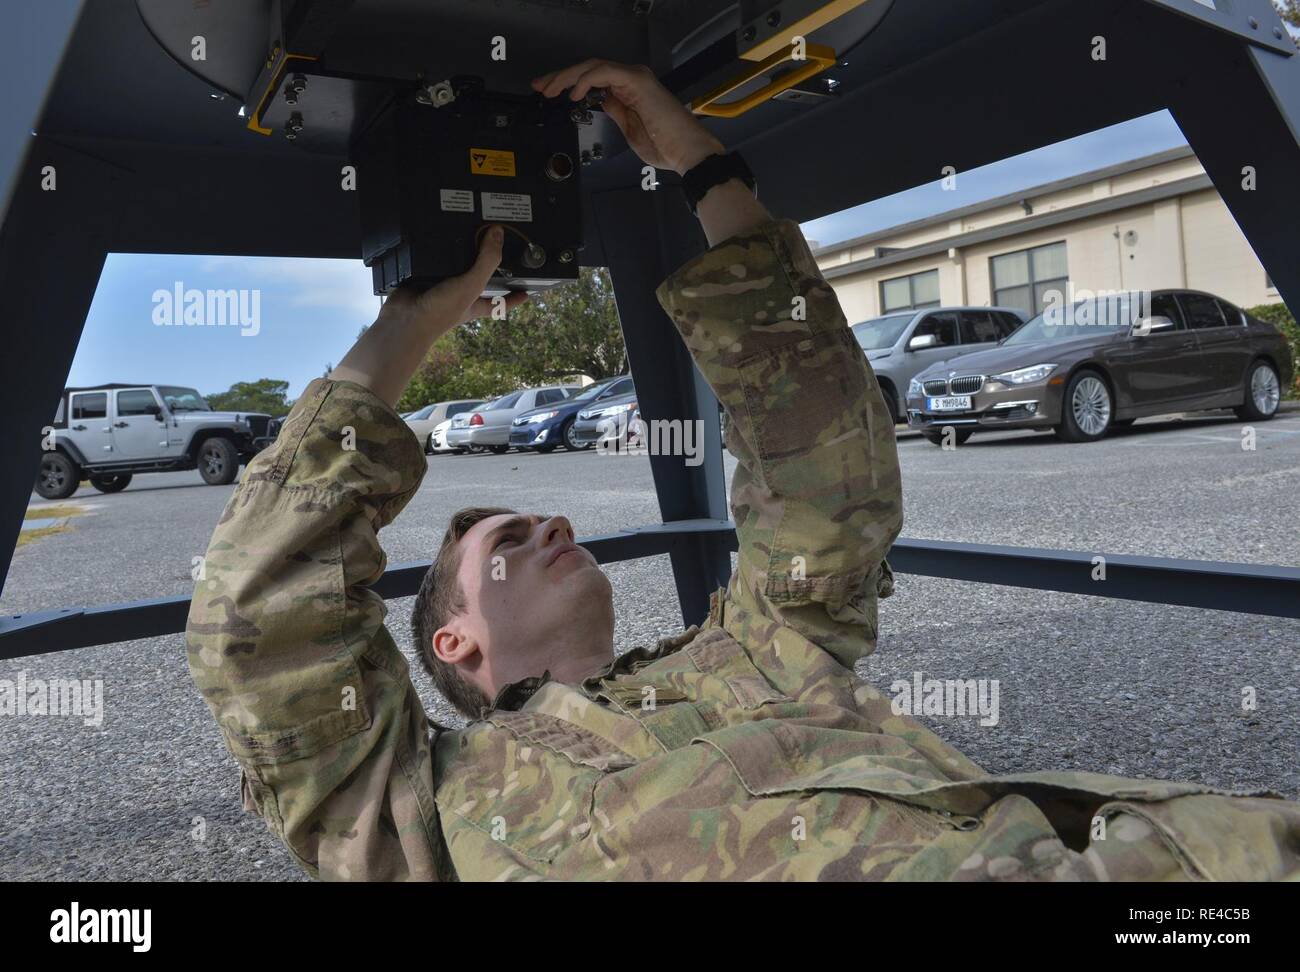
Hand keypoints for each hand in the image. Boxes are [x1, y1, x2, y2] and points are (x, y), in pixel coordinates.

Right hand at [332, 226, 528, 406]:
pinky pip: (433, 263)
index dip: (517, 296)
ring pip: (456, 269)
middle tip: (495, 247)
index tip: (528, 289)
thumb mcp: (472, 285)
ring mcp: (443, 288)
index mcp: (477, 303)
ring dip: (459, 255)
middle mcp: (462, 296)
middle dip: (487, 267)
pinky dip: (435, 252)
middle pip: (480, 280)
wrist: (405, 320)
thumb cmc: (440, 312)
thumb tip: (498, 233)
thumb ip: (487, 260)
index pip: (504, 301)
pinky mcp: (425, 279)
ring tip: (467, 232)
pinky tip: (437, 238)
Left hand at [532, 60, 724, 174]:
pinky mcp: (637, 80)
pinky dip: (586, 79)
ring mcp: (634, 78)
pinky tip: (575, 93)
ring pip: (593, 66)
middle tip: (540, 86)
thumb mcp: (629, 129)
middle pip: (588, 69)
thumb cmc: (666, 146)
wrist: (686, 152)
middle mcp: (630, 79)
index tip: (548, 91)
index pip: (591, 79)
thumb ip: (616, 112)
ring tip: (551, 90)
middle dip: (560, 76)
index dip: (566, 83)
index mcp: (628, 90)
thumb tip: (602, 102)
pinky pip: (604, 72)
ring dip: (568, 77)